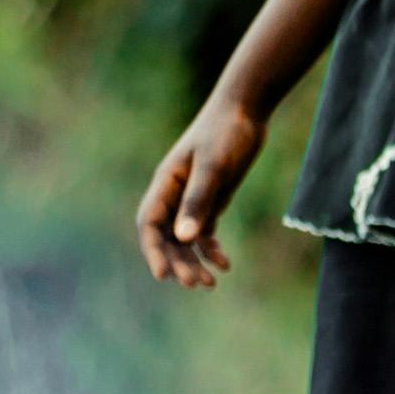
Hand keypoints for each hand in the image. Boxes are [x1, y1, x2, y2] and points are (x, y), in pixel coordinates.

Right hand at [136, 99, 266, 286]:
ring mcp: (192, 197)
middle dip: (178, 262)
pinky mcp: (211, 199)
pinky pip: (204, 231)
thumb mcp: (213, 166)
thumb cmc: (226, 132)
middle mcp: (174, 193)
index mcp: (166, 183)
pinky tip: (225, 264)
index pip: (149, 224)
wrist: (246, 109)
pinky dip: (211, 248)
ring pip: (184, 238)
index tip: (162, 275)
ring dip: (193, 261)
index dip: (152, 250)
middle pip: (166, 237)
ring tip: (210, 284)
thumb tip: (183, 238)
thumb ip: (198, 200)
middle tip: (196, 284)